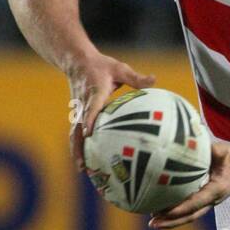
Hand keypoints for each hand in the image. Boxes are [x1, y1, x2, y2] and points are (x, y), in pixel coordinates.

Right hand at [67, 53, 154, 169]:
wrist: (77, 61)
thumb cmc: (102, 66)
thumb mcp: (120, 69)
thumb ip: (136, 77)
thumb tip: (154, 80)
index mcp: (95, 92)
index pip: (91, 108)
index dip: (90, 120)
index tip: (89, 133)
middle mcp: (84, 103)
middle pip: (78, 127)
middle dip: (80, 145)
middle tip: (83, 163)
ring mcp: (78, 109)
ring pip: (75, 132)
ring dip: (76, 149)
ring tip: (82, 168)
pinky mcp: (77, 113)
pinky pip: (76, 131)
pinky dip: (77, 145)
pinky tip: (83, 160)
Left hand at [149, 142, 229, 228]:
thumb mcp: (224, 151)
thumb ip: (211, 149)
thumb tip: (193, 142)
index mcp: (217, 189)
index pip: (196, 202)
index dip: (181, 208)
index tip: (165, 211)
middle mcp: (213, 200)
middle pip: (190, 215)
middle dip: (172, 221)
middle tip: (152, 223)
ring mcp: (209, 203)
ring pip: (189, 216)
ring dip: (171, 221)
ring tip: (152, 223)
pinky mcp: (206, 201)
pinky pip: (190, 211)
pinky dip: (176, 215)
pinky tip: (161, 214)